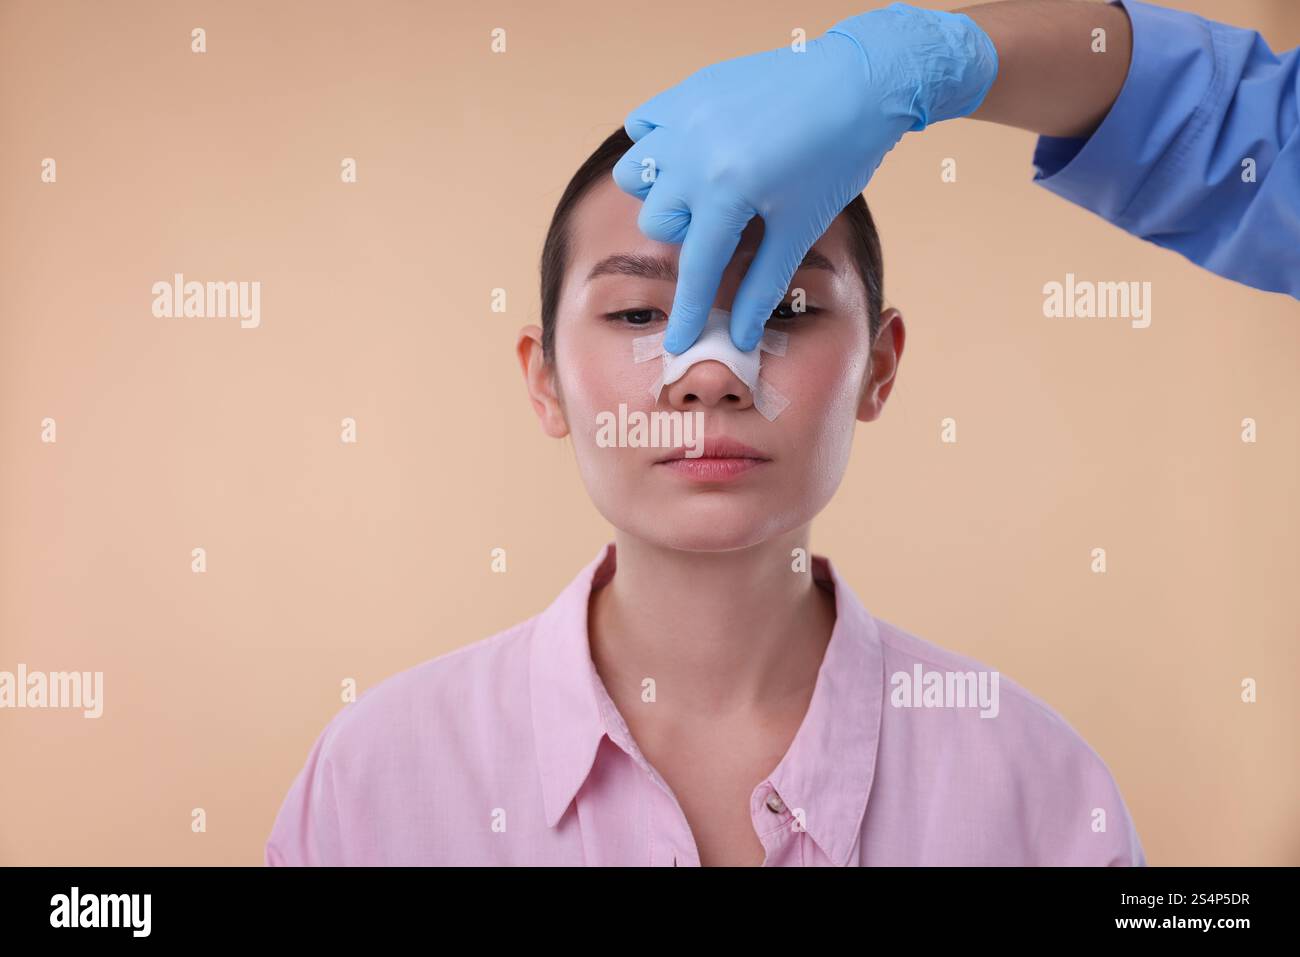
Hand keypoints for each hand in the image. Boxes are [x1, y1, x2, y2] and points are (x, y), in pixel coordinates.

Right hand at [613, 2, 997, 352]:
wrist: (859, 81)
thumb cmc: (838, 156)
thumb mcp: (799, 227)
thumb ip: (762, 283)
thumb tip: (738, 335)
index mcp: (727, 190)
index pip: (695, 267)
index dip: (687, 312)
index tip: (677, 344)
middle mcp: (695, 151)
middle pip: (657, 221)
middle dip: (686, 235)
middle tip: (725, 225)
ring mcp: (687, 114)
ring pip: (635, 173)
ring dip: (661, 192)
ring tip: (701, 190)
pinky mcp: (689, 89)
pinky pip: (643, 125)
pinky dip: (655, 146)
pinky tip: (690, 154)